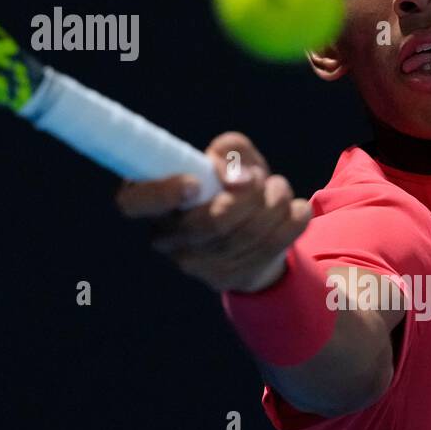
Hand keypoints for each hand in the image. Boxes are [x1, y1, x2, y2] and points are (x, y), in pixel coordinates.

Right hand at [116, 132, 311, 293]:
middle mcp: (164, 237)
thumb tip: (236, 180)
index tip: (195, 183)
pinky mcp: (227, 278)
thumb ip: (228, 151)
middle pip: (209, 223)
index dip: (163, 193)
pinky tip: (296, 209)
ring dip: (275, 203)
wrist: (249, 230)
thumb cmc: (226, 183)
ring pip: (245, 237)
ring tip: (279, 189)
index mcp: (148, 200)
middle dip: (249, 196)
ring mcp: (194, 265)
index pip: (135, 202)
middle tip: (260, 178)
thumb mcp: (225, 156)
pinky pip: (270, 249)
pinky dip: (292, 222)